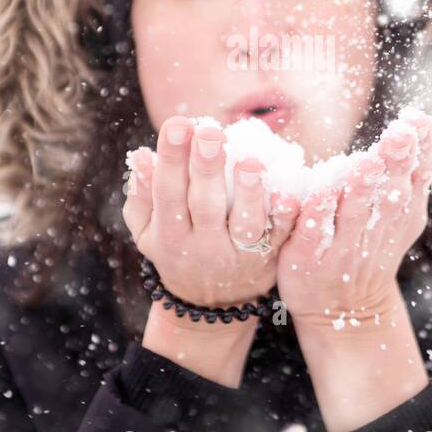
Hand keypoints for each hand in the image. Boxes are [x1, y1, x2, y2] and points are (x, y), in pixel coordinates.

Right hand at [122, 115, 300, 310]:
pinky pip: (280, 238)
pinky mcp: (269, 259)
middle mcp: (203, 247)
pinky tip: (289, 194)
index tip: (178, 123)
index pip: (168, 193)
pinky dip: (286, 218)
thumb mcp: (148, 232)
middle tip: (211, 133)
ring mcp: (238, 255)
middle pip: (205, 205)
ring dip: (249, 193)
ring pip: (245, 224)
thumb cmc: (177, 251)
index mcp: (171, 236)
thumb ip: (142, 196)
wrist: (211, 307)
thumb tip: (141, 155)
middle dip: (207, 168)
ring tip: (250, 161)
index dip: (172, 159)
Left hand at [274, 113, 431, 327]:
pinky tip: (318, 194)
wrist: (344, 313)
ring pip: (353, 215)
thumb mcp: (396, 216)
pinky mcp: (308, 260)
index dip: (419, 151)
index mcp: (399, 217)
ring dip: (360, 189)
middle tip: (399, 134)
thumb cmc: (368, 250)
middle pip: (388, 195)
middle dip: (395, 164)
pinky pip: (312, 235)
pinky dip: (316, 216)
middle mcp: (375, 231)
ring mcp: (342, 248)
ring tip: (367, 162)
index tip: (419, 120)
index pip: (414, 179)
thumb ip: (407, 175)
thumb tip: (421, 124)